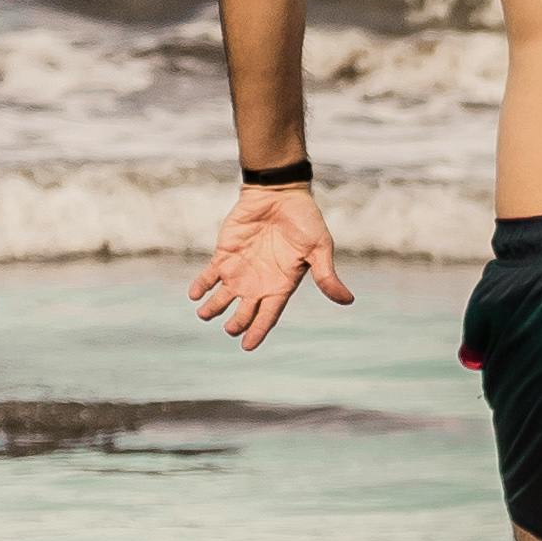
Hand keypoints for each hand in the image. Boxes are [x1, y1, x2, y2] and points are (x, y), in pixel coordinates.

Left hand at [189, 185, 352, 349]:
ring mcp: (240, 269)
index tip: (247, 346)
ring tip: (204, 314)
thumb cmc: (304, 220)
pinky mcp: (224, 254)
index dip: (258, 331)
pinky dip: (201, 285)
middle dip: (236, 322)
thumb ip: (326, 275)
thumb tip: (348, 300)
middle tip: (229, 329)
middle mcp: (259, 282)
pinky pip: (209, 275)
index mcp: (282, 285)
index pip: (268, 315)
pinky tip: (194, 294)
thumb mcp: (319, 248)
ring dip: (213, 308)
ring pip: (222, 297)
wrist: (279, 194)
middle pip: (244, 311)